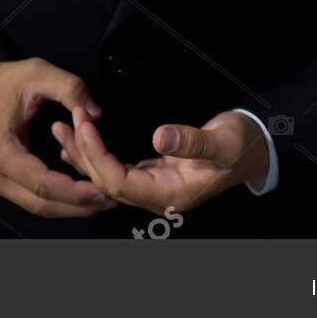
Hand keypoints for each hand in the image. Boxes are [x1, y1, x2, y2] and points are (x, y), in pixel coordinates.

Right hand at [0, 58, 116, 218]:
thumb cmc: (5, 82)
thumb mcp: (38, 72)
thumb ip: (69, 88)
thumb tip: (95, 115)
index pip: (41, 183)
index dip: (73, 191)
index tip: (102, 190)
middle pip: (40, 203)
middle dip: (77, 205)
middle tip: (111, 199)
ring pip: (37, 206)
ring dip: (70, 206)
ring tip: (101, 199)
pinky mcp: (0, 183)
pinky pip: (32, 198)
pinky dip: (58, 199)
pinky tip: (81, 194)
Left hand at [53, 109, 269, 213]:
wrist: (255, 149)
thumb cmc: (241, 146)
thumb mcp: (220, 142)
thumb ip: (191, 142)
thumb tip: (160, 137)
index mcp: (170, 194)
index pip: (120, 182)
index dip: (98, 156)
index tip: (85, 126)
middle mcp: (157, 196)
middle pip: (107, 181)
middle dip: (84, 152)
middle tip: (68, 121)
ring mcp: (153, 187)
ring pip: (107, 177)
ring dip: (84, 155)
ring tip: (61, 130)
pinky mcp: (153, 174)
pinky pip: (116, 170)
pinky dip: (96, 156)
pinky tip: (79, 143)